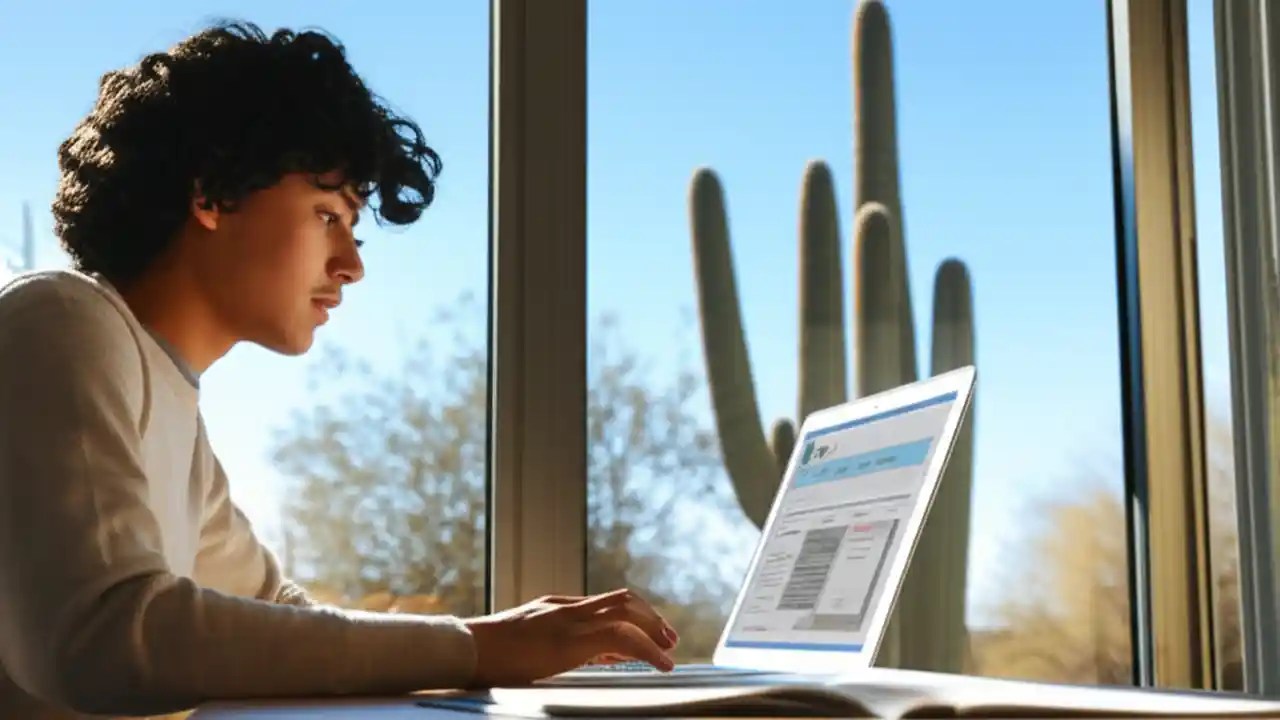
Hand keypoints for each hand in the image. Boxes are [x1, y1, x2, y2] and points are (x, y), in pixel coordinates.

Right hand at [463, 587, 679, 686]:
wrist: (465, 649)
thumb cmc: (490, 655)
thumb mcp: (531, 645)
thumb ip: (564, 646)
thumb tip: (598, 656)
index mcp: (557, 607)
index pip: (606, 604)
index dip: (635, 617)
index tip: (652, 635)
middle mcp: (566, 607)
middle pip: (622, 600)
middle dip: (651, 618)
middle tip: (670, 638)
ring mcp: (568, 619)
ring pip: (625, 612)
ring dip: (653, 629)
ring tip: (669, 650)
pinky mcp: (570, 638)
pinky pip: (620, 636)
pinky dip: (647, 648)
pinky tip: (660, 663)